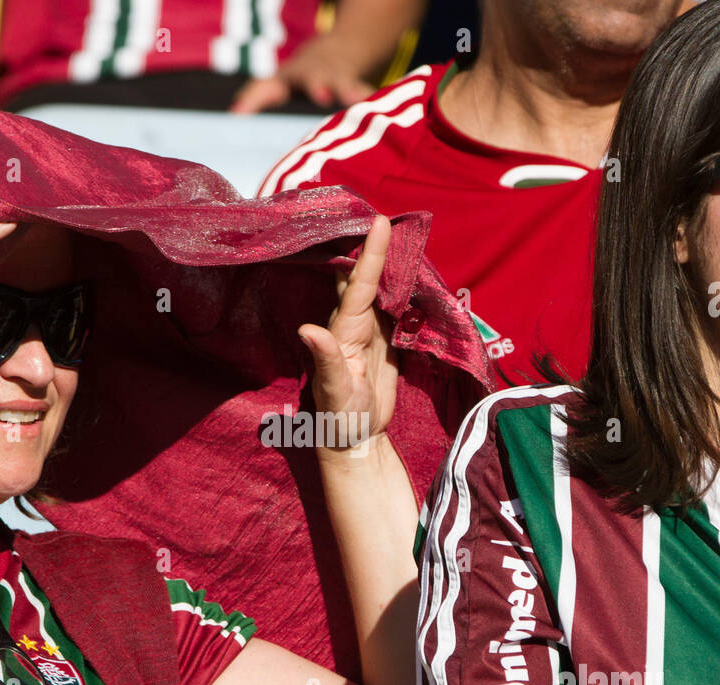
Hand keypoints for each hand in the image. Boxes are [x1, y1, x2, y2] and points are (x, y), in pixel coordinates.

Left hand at [231, 34, 375, 113]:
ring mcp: (338, 77)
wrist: (342, 50)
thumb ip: (258, 95)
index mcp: (290, 76)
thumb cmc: (304, 75)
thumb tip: (235, 112)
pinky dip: (371, 99)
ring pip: (344, 82)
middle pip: (314, 78)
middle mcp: (314, 74)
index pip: (269, 85)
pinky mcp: (357, 85)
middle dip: (318, 85)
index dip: (256, 97)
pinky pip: (365, 91)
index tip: (241, 112)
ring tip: (358, 99)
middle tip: (322, 94)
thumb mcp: (280, 81)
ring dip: (350, 91)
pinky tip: (382, 109)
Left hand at [299, 215, 397, 449]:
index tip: (380, 222)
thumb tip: (307, 329)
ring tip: (403, 229)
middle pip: (366, 277)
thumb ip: (325, 360)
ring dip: (392, 261)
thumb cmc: (338, 418)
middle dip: (374, 245)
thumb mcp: (333, 392)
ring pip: (382, 288)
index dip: (369, 254)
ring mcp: (372, 332)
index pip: (358, 285)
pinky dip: (404, 286)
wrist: (354, 439)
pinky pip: (397, 307)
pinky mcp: (388, 343)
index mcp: (344, 331)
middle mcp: (356, 324)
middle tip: (387, 209)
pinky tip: (412, 268)